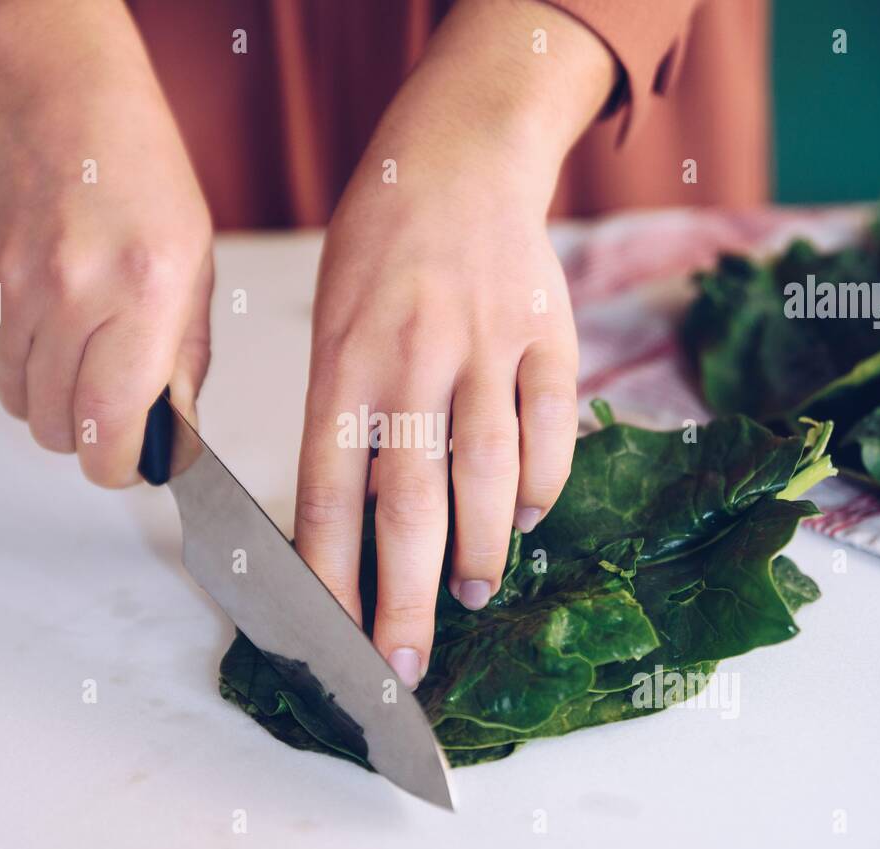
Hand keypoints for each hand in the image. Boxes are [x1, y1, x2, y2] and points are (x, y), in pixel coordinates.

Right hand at [0, 0, 211, 485]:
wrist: (59, 98)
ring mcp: (8, 285)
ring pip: (16, 398)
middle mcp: (69, 294)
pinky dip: (17, 351)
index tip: (125, 464)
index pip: (109, 430)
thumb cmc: (139, 173)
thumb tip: (173, 437)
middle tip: (108, 405)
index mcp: (142, 295)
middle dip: (85, 434)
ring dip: (48, 392)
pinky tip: (44, 304)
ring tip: (78, 340)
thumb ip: (184, 362)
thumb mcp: (194, 269)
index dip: (116, 466)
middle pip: (55, 428)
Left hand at [294, 0, 614, 687]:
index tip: (337, 638)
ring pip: (487, 473)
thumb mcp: (333, 324)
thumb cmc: (378, 249)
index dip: (331, 574)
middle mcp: (411, 360)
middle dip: (405, 596)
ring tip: (472, 592)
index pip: (328, 490)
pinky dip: (544, 483)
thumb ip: (347, 417)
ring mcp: (484, 347)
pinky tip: (529, 517)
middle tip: (405, 662)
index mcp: (343, 362)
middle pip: (408, 501)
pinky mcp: (545, 335)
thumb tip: (361, 525)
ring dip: (480, 547)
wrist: (456, 155)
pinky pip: (551, 427)